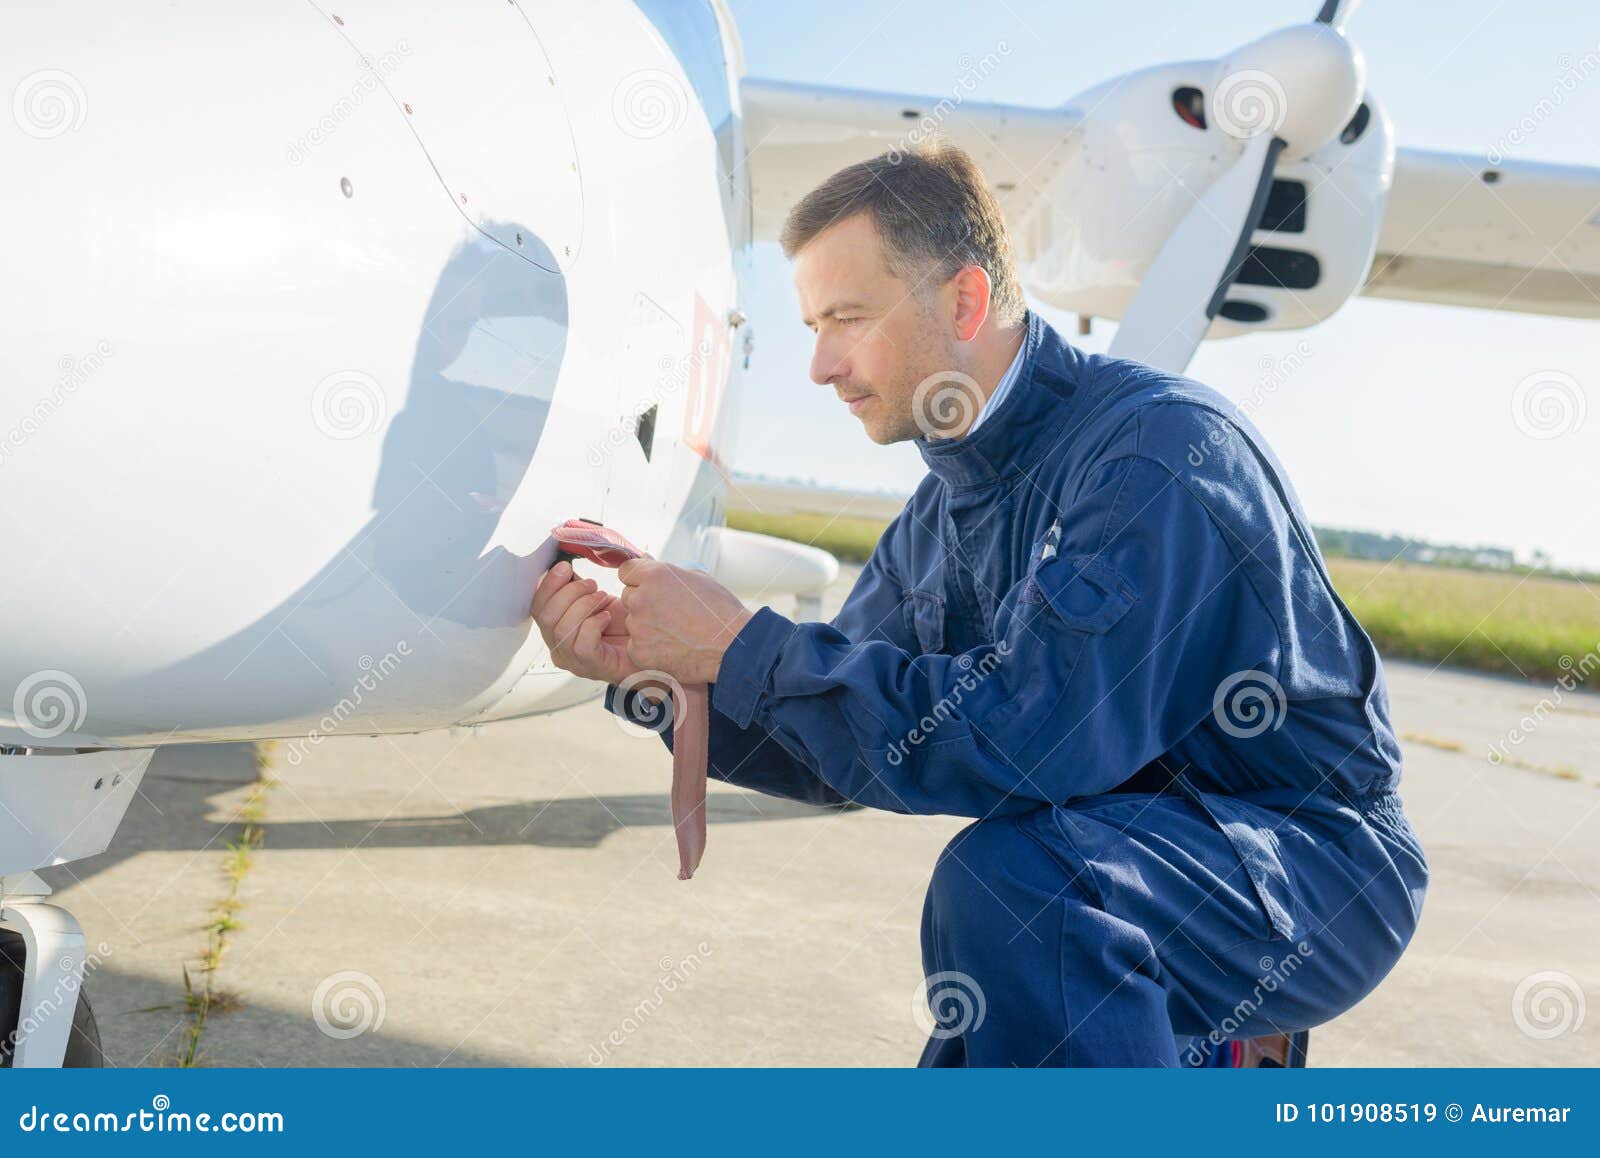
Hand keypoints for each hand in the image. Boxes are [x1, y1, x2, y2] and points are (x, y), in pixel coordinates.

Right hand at [530, 560, 639, 684]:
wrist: (651, 640)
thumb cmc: (625, 622)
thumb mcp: (596, 597)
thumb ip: (577, 584)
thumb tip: (564, 566)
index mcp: (556, 630)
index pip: (537, 608)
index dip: (548, 585)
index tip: (564, 567)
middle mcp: (561, 648)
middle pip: (546, 617)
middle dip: (568, 593)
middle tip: (591, 584)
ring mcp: (575, 662)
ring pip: (562, 630)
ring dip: (583, 606)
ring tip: (602, 597)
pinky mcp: (593, 667)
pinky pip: (581, 645)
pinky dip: (593, 625)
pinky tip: (606, 616)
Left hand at [617, 559, 752, 684]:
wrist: (733, 648)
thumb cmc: (720, 611)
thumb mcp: (696, 578)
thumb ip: (665, 570)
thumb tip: (646, 559)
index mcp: (654, 576)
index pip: (626, 571)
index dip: (639, 579)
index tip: (652, 588)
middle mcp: (640, 599)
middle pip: (628, 597)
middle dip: (643, 603)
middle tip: (670, 614)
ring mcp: (638, 627)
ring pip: (633, 623)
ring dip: (647, 626)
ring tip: (677, 633)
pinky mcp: (639, 652)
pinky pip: (636, 646)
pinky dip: (649, 648)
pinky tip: (672, 647)